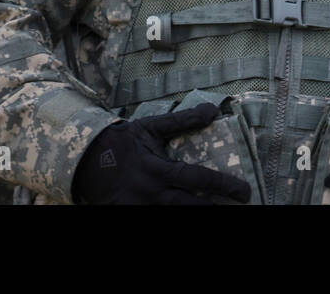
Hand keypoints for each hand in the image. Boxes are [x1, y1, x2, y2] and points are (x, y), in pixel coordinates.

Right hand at [73, 102, 250, 204]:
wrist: (86, 160)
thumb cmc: (124, 142)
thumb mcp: (151, 127)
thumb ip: (183, 120)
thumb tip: (213, 109)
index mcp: (156, 168)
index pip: (195, 178)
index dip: (222, 185)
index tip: (243, 190)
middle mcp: (149, 192)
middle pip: (188, 206)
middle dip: (214, 208)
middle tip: (240, 204)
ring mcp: (139, 207)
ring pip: (173, 216)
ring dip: (197, 214)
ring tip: (219, 213)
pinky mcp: (129, 214)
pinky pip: (154, 219)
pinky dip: (172, 217)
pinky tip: (190, 215)